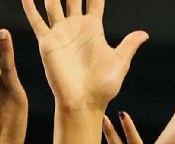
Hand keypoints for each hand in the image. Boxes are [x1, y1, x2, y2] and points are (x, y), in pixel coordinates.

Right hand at [21, 0, 146, 111]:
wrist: (84, 102)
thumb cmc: (103, 87)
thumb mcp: (120, 62)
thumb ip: (129, 45)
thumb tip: (144, 34)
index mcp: (93, 28)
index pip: (94, 0)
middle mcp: (75, 27)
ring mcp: (60, 33)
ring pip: (53, 3)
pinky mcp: (48, 42)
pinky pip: (37, 22)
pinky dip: (30, 8)